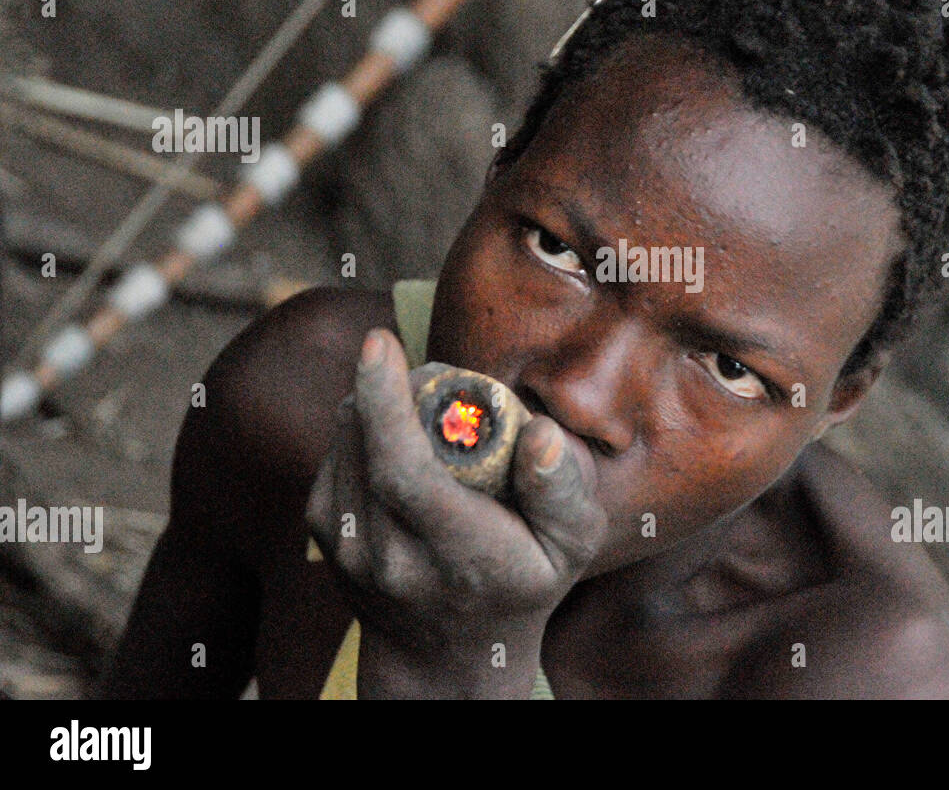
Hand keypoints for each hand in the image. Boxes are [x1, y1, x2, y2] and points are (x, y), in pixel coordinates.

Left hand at [306, 329, 605, 696]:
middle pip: (369, 446)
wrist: (448, 655)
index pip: (404, 474)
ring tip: (425, 405)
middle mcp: (390, 558)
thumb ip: (564, 491)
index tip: (381, 344)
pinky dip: (366, 423)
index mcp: (457, 555)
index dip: (387, 404)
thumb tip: (540, 434)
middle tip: (426, 366)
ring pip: (347, 438)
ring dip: (379, 401)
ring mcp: (348, 548)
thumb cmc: (524, 579)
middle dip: (389, 385)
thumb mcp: (571, 544)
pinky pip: (338, 447)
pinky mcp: (325, 529)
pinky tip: (401, 435)